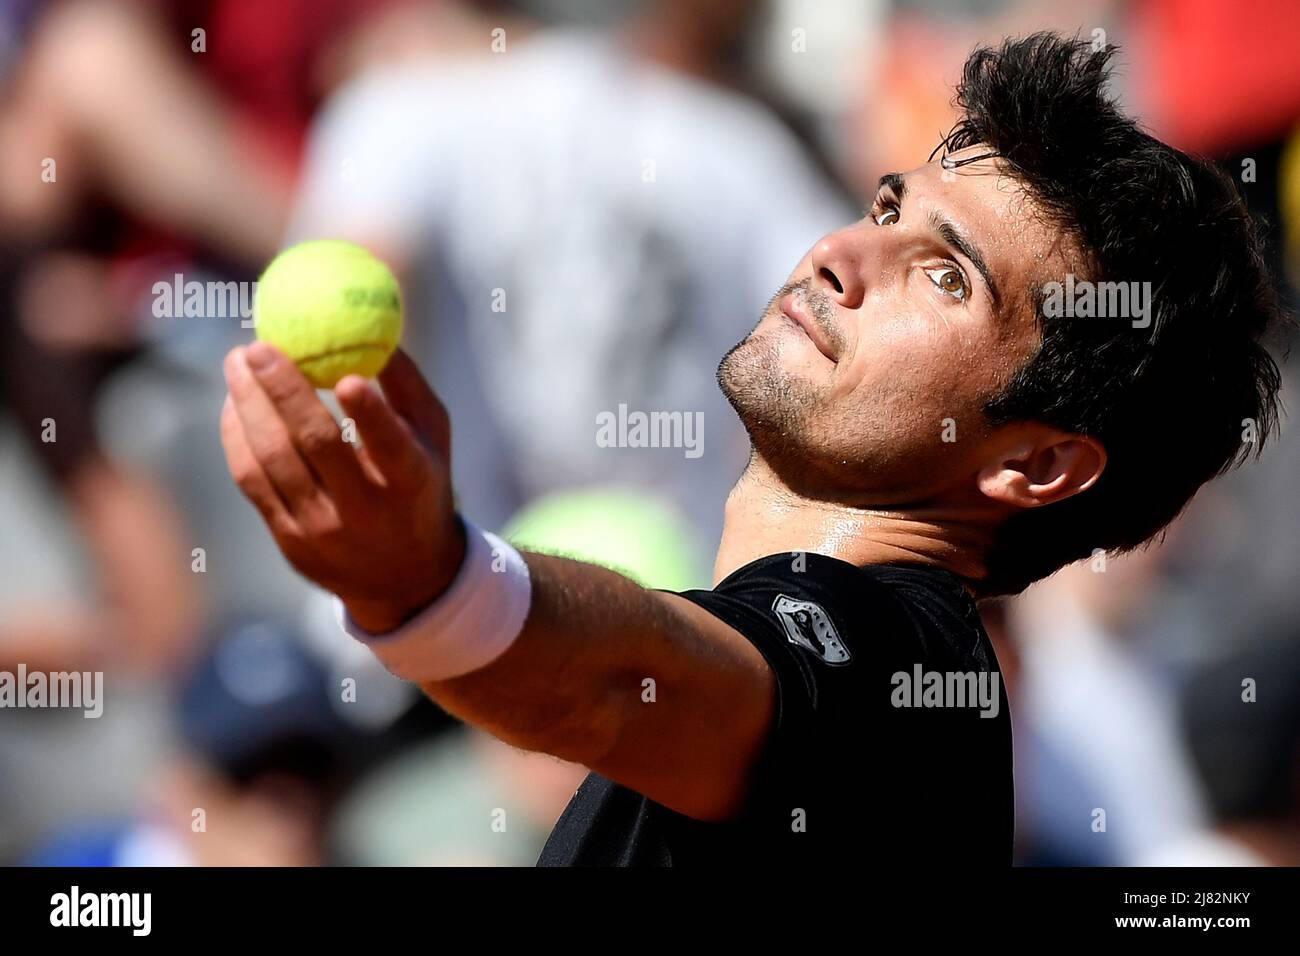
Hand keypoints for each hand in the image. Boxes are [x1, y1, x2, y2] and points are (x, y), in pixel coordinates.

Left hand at [220, 342, 464, 632]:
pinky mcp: (289, 541)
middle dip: (282, 390)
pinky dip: (237, 437)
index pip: (390, 447)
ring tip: (237, 362)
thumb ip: (406, 385)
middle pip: (315, 445)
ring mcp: (322, 529)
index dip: (368, 413)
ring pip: (271, 460)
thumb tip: (372, 329)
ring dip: (246, 405)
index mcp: (410, 483)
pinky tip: (235, 404)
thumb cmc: (421, 485)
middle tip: (258, 345)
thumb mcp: (434, 438)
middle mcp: (365, 510)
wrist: (404, 578)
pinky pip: (252, 480)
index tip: (345, 376)